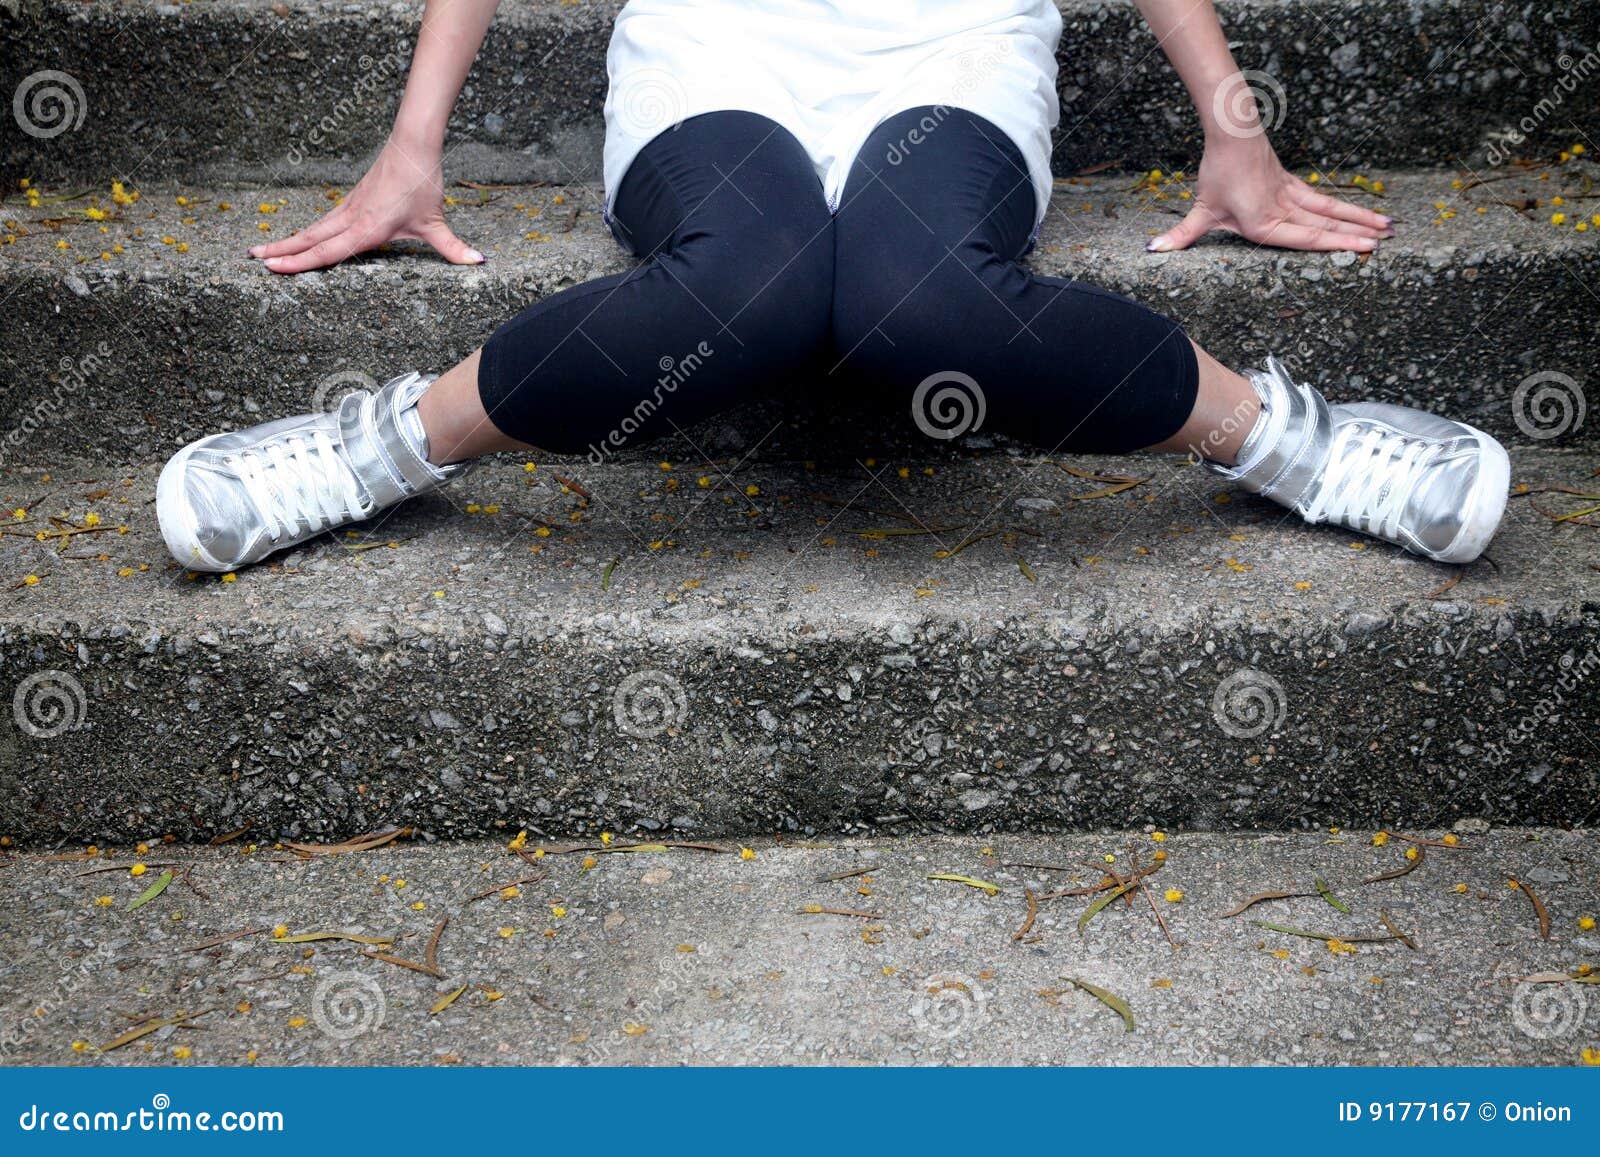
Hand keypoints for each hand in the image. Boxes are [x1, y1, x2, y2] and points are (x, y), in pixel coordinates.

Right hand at [249, 140, 484, 273]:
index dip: (300, 262)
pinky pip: (324, 221)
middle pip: (311, 240)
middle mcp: (352, 218)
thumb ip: (454, 248)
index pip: (328, 252)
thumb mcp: (438, 222)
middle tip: (253, 261)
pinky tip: (299, 238)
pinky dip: (308, 232)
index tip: (273, 268)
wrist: (413, 144)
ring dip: (289, 241)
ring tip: (262, 251)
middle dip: (282, 252)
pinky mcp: (352, 200)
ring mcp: (349, 208)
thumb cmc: (423, 183)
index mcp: (367, 228)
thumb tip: (478, 262)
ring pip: (313, 229)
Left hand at [1146, 136, 1392, 253]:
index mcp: (1263, 222)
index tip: (1365, 247)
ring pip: (1329, 209)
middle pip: (1325, 224)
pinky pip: (1320, 198)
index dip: (1338, 243)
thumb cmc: (1216, 172)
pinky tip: (1357, 212)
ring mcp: (1289, 195)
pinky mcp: (1290, 184)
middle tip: (1387, 242)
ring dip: (1358, 217)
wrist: (1231, 132)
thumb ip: (1182, 235)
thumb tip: (1154, 250)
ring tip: (1387, 225)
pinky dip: (1340, 206)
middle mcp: (1282, 209)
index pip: (1306, 237)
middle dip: (1357, 234)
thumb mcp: (1200, 209)